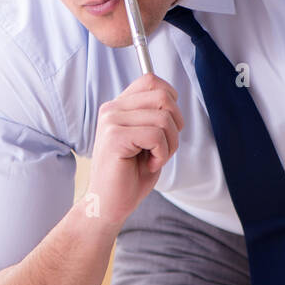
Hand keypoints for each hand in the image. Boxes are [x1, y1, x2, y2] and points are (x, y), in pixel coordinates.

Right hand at [85, 73, 183, 225]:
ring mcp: (111, 122)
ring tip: (153, 158)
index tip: (166, 127)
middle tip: (163, 147)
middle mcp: (112, 109)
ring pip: (164, 118)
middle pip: (163, 97)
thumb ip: (154, 114)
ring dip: (169, 145)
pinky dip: (161, 155)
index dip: (170, 100)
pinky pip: (156, 136)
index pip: (151, 80)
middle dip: (175, 126)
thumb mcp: (147, 139)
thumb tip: (171, 97)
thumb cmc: (129, 175)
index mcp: (118, 106)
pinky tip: (148, 164)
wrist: (108, 204)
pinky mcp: (114, 137)